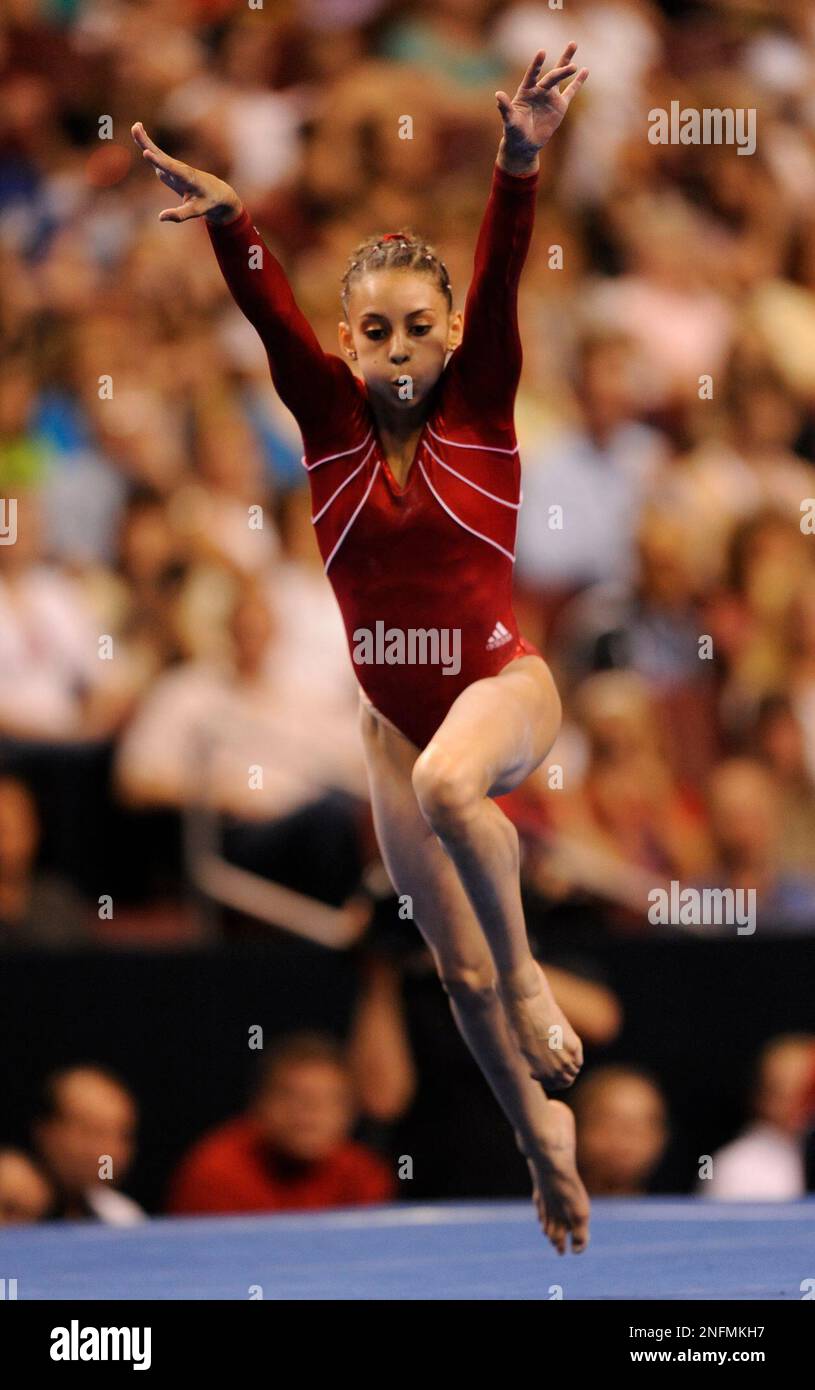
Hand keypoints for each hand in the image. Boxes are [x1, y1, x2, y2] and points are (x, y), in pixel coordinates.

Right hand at [131, 122, 241, 225]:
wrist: (217, 192)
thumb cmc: (208, 202)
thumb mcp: (197, 211)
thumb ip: (179, 215)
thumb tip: (160, 217)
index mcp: (188, 178)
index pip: (172, 169)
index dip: (158, 161)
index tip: (146, 153)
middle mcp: (180, 168)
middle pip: (162, 155)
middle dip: (149, 144)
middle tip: (136, 129)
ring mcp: (174, 166)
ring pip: (158, 152)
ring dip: (146, 140)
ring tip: (135, 127)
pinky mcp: (170, 167)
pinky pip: (157, 155)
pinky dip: (147, 144)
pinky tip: (139, 134)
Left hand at [495, 45, 588, 170]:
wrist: (524, 144)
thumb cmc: (514, 132)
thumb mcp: (509, 120)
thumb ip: (505, 107)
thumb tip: (497, 95)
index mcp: (526, 90)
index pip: (532, 74)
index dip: (537, 64)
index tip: (542, 52)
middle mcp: (539, 89)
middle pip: (551, 76)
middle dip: (561, 71)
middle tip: (571, 66)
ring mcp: (550, 96)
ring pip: (560, 76)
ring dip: (567, 63)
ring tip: (573, 44)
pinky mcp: (560, 105)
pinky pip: (570, 91)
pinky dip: (578, 82)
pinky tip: (585, 71)